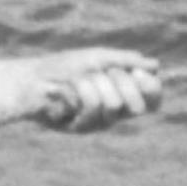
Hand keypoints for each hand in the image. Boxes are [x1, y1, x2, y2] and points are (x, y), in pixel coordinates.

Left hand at [17, 49, 163, 131]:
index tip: (137, 71)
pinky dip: (78, 89)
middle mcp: (116, 113)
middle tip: (103, 72)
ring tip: (78, 78)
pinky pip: (90, 107)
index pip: (153, 100)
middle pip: (138, 106)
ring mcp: (99, 123)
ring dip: (95, 82)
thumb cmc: (65, 67)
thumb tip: (155, 65)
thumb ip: (125, 61)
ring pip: (113, 104)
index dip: (151, 88)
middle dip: (121, 82)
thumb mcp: (97, 57)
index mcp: (125, 96)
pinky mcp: (81, 128)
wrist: (32, 78)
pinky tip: (64, 89)